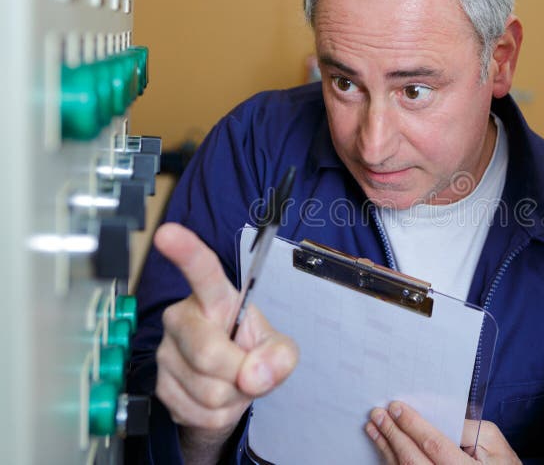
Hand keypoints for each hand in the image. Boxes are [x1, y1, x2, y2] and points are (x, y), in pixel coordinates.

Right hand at [153, 223, 297, 463]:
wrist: (227, 391)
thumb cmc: (250, 355)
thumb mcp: (278, 350)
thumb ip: (280, 356)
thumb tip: (258, 374)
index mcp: (215, 298)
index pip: (202, 271)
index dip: (185, 251)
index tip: (168, 232)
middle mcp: (182, 318)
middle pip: (208, 353)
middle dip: (240, 374)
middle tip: (250, 373)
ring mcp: (166, 352)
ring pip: (205, 389)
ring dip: (231, 397)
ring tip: (233, 383)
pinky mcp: (158, 385)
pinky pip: (196, 411)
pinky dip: (217, 415)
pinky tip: (215, 399)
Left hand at [366, 402, 520, 464]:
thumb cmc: (501, 464)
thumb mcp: (493, 440)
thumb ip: (467, 427)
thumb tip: (435, 416)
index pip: (433, 445)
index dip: (412, 425)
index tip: (397, 407)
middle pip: (412, 460)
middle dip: (393, 434)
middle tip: (379, 414)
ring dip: (386, 448)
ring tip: (374, 428)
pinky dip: (391, 461)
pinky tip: (384, 447)